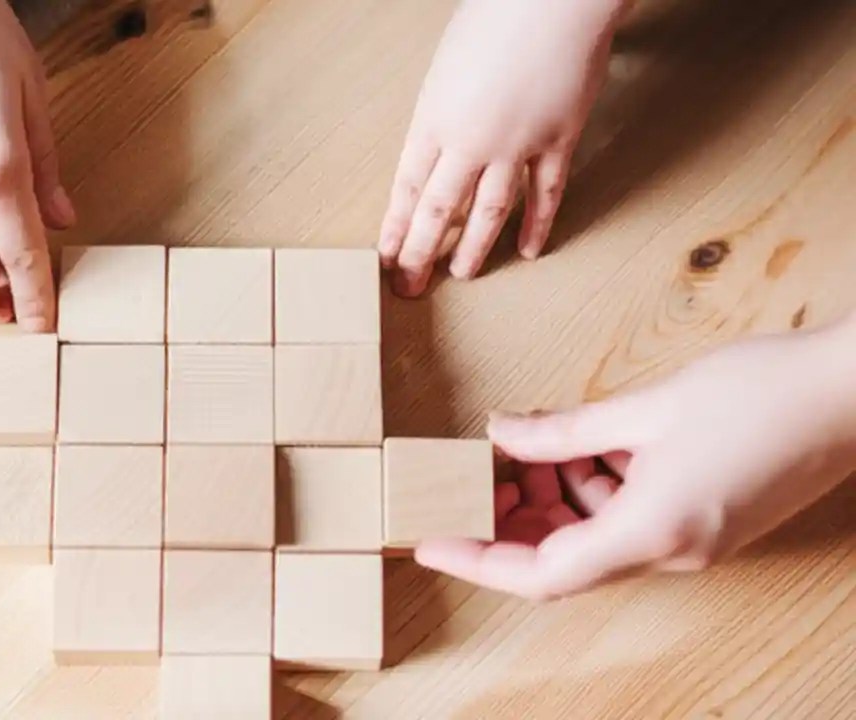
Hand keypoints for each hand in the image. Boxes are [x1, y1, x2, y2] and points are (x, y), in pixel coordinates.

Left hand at [379, 0, 627, 293]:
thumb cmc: (494, 18)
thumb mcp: (445, 68)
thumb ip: (441, 112)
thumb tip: (437, 147)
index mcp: (434, 120)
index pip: (406, 190)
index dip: (396, 229)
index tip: (386, 258)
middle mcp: (470, 141)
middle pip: (438, 211)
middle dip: (420, 254)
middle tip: (409, 287)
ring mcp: (516, 145)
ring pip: (489, 212)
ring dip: (473, 249)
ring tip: (461, 275)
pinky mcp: (558, 140)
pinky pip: (546, 194)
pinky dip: (537, 224)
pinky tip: (529, 250)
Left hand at [416, 316, 855, 599]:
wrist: (851, 393)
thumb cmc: (760, 394)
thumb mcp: (645, 409)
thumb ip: (564, 430)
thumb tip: (503, 434)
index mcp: (651, 532)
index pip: (540, 573)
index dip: (477, 560)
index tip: (430, 542)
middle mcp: (671, 553)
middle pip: (564, 559)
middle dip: (514, 520)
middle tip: (481, 475)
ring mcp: (694, 544)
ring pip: (597, 539)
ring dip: (556, 499)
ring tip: (534, 447)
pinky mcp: (708, 524)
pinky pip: (631, 523)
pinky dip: (597, 491)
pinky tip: (586, 446)